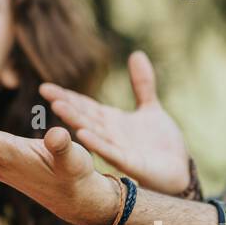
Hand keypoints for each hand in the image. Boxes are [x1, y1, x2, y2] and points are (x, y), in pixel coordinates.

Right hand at [40, 50, 191, 194]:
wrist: (179, 171)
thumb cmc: (161, 144)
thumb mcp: (151, 108)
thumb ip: (142, 83)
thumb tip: (136, 54)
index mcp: (111, 121)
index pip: (85, 106)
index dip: (67, 96)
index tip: (46, 87)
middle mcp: (110, 134)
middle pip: (84, 116)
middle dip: (66, 104)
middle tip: (45, 92)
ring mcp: (118, 149)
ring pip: (93, 132)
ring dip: (75, 120)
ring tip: (58, 107)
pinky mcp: (130, 163)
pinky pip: (111, 152)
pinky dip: (96, 143)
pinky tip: (82, 134)